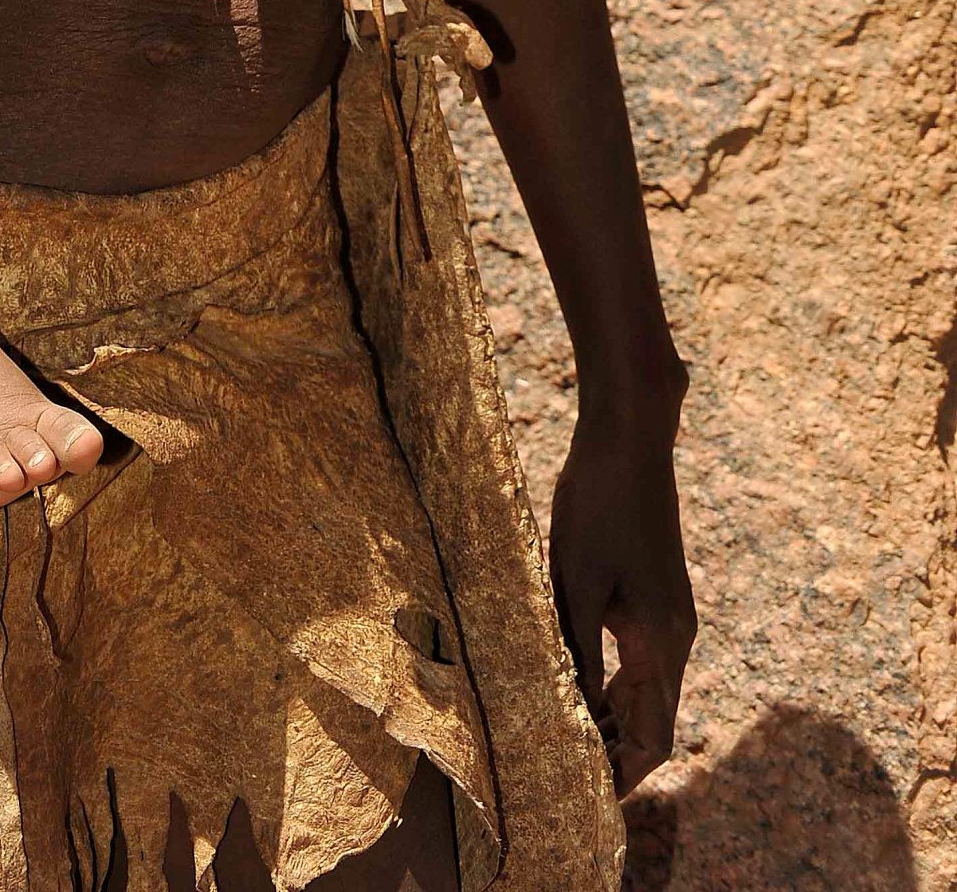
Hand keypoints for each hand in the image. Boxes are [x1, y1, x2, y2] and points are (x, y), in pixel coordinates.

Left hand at [550, 406, 696, 795]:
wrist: (628, 440)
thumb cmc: (597, 505)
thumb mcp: (574, 582)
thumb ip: (577, 651)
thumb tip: (571, 712)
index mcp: (661, 642)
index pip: (654, 737)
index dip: (625, 774)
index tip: (589, 800)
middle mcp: (676, 637)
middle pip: (653, 721)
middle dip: (616, 755)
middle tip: (565, 778)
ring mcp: (669, 615)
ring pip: (646, 691)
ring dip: (612, 719)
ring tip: (564, 742)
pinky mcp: (656, 596)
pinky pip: (639, 660)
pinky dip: (612, 684)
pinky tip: (575, 687)